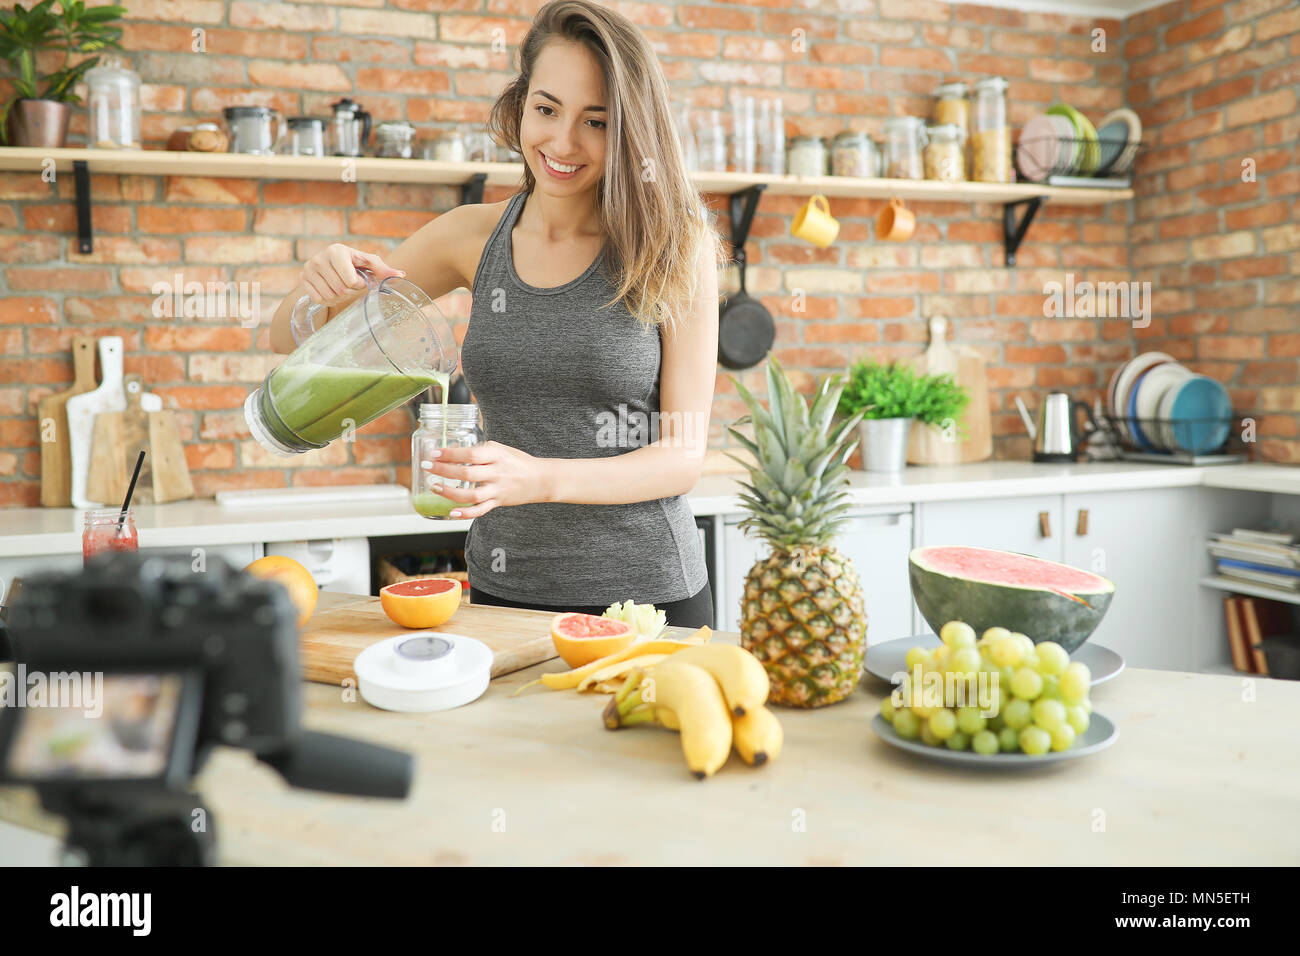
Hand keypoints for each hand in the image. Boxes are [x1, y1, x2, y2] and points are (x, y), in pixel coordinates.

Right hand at [299, 243, 405, 305]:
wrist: (330, 262)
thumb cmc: (354, 263)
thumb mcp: (369, 264)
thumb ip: (384, 269)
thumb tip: (402, 275)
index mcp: (336, 251)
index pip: (350, 280)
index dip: (359, 285)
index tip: (360, 279)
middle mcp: (319, 258)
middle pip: (340, 290)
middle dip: (350, 291)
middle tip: (351, 285)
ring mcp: (309, 269)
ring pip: (329, 296)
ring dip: (340, 297)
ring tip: (342, 287)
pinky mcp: (302, 279)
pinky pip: (319, 299)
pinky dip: (329, 300)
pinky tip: (333, 291)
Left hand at [418, 441, 545, 518]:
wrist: (541, 479)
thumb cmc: (517, 461)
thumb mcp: (500, 449)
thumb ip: (479, 450)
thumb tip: (453, 451)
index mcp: (497, 456)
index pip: (470, 455)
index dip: (450, 454)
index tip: (435, 453)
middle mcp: (497, 473)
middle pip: (467, 474)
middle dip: (443, 470)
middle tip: (427, 467)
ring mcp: (498, 490)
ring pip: (471, 495)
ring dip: (450, 492)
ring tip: (434, 487)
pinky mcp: (498, 503)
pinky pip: (480, 511)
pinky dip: (465, 513)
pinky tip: (451, 512)